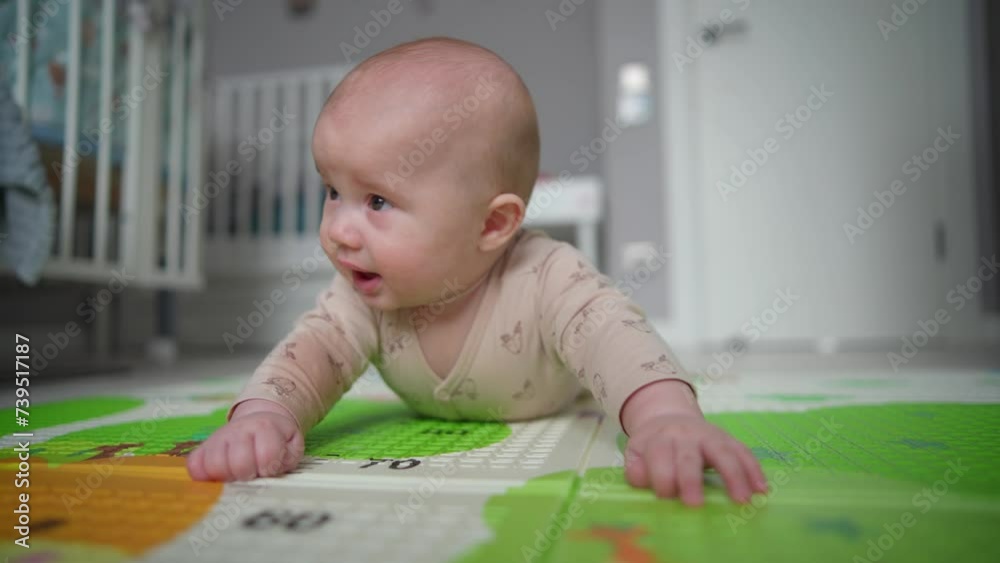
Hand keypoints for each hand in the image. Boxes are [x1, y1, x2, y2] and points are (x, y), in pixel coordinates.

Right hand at [187, 400, 304, 480]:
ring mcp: (218, 437)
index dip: (268, 468)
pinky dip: (203, 476)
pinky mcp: (202, 448)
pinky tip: (218, 475)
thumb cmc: (277, 440)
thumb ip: (287, 460)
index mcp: (265, 427)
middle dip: (248, 474)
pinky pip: (194, 466)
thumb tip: (270, 474)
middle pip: (239, 463)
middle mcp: (239, 429)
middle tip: (251, 473)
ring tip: (236, 474)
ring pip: (214, 465)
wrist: (259, 421)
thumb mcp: (291, 447)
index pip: (266, 456)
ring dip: (227, 476)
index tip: (268, 468)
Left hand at [623, 413, 767, 505]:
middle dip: (691, 480)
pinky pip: (743, 452)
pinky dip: (754, 469)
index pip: (659, 458)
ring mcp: (709, 435)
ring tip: (742, 500)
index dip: (662, 479)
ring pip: (723, 452)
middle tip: (695, 504)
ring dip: (734, 476)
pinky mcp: (728, 439)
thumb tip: (641, 479)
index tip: (667, 498)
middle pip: (689, 457)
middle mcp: (685, 435)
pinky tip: (762, 488)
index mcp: (659, 439)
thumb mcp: (636, 452)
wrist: (669, 417)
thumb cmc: (653, 445)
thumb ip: (635, 468)